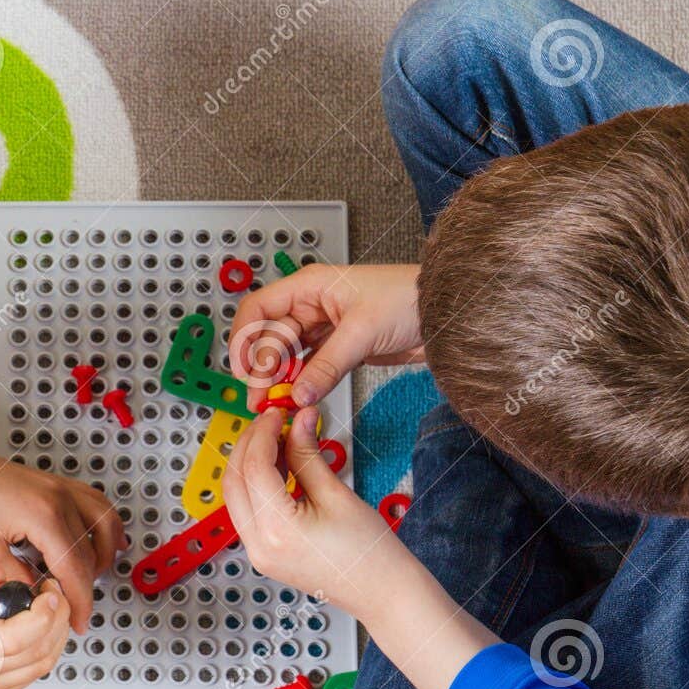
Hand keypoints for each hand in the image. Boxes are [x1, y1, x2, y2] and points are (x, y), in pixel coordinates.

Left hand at [0, 418, 124, 631]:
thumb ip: (16, 579)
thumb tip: (33, 598)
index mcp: (43, 516)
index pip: (75, 569)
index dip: (79, 601)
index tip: (78, 620)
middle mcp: (59, 498)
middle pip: (91, 551)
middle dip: (87, 585)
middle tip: (73, 607)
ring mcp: (59, 487)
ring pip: (105, 522)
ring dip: (105, 553)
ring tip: (94, 577)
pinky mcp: (54, 484)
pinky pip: (95, 502)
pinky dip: (104, 524)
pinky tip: (104, 537)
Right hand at [0, 568, 71, 688]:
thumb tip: (4, 580)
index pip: (26, 635)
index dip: (48, 610)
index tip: (49, 589)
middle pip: (42, 655)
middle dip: (58, 621)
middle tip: (52, 595)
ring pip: (38, 671)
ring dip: (52, 640)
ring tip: (45, 613)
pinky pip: (23, 681)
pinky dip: (37, 656)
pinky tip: (29, 635)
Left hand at [220, 407, 393, 616]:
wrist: (383, 593)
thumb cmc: (371, 554)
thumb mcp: (337, 494)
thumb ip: (308, 454)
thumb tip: (298, 422)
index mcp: (276, 530)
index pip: (254, 467)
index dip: (264, 433)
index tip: (278, 414)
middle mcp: (258, 546)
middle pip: (234, 481)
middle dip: (250, 444)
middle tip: (272, 422)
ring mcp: (258, 553)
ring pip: (235, 496)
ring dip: (250, 464)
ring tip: (278, 441)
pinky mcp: (264, 554)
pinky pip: (247, 512)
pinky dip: (256, 485)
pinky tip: (278, 467)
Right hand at [228, 263, 421, 410]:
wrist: (445, 315)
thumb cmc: (409, 300)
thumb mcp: (362, 331)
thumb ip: (327, 365)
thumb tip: (299, 394)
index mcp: (310, 287)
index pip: (258, 309)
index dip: (244, 339)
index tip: (243, 371)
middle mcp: (311, 306)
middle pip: (269, 337)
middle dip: (261, 368)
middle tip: (260, 397)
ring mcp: (324, 328)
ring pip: (287, 355)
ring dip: (279, 378)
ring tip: (275, 402)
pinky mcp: (338, 348)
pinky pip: (309, 367)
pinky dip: (301, 382)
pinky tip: (297, 397)